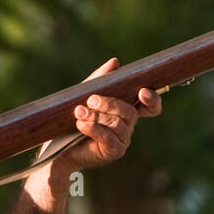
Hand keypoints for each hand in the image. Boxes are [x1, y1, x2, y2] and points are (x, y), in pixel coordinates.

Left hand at [56, 57, 161, 172]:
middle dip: (111, 104)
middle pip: (130, 112)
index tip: (142, 91)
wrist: (61, 143)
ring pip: (117, 124)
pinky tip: (81, 124)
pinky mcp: (113, 151)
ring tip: (78, 112)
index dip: (152, 99)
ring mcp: (123, 139)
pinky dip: (94, 129)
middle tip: (91, 100)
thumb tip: (115, 62)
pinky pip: (108, 138)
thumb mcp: (86, 93)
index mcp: (127, 109)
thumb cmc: (77, 116)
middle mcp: (128, 124)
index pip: (150, 106)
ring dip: (97, 116)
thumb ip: (101, 79)